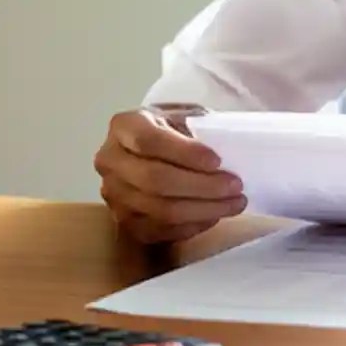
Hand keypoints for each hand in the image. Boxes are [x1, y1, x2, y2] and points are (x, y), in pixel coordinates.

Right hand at [93, 105, 246, 244]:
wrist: (151, 151)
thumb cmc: (173, 130)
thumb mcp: (185, 115)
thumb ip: (200, 128)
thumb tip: (227, 150)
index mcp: (124, 125)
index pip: (148, 141)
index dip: (185, 153)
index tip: (218, 160)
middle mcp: (110, 160)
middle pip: (154, 180)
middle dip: (201, 186)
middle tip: (235, 186)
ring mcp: (113, 195)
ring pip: (159, 209)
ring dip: (203, 209)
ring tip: (235, 203)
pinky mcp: (124, 222)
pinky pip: (160, 230)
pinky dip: (192, 225)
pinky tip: (215, 215)